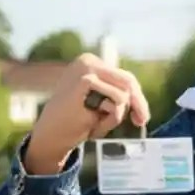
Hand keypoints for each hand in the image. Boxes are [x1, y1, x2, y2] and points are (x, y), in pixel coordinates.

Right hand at [24, 54, 150, 174]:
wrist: (53, 134)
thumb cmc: (79, 121)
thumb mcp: (101, 103)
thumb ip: (118, 94)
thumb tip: (138, 98)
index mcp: (91, 63)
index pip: (126, 78)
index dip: (138, 98)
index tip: (142, 118)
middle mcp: (89, 60)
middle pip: (129, 82)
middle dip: (139, 104)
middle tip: (141, 122)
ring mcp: (86, 68)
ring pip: (125, 92)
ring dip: (117, 115)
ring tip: (99, 122)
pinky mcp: (85, 80)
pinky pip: (117, 100)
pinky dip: (111, 116)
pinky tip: (92, 122)